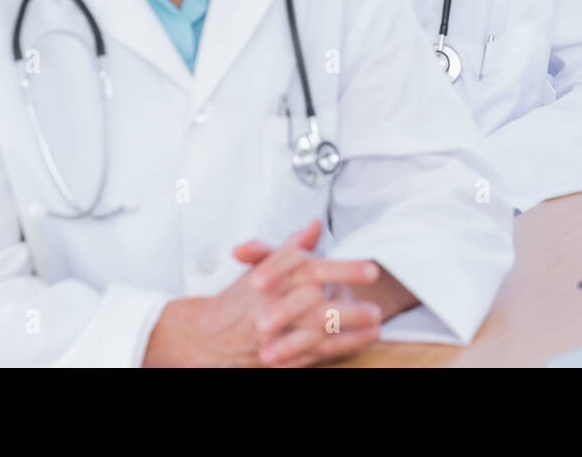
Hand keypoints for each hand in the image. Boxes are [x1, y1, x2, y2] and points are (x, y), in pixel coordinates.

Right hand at [142, 220, 381, 366]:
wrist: (205, 335)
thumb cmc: (242, 298)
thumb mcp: (264, 267)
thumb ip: (290, 247)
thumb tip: (313, 225)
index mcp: (271, 278)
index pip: (309, 269)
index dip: (341, 269)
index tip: (371, 270)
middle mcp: (272, 304)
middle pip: (314, 302)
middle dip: (346, 304)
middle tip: (376, 303)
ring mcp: (274, 332)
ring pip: (314, 330)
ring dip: (348, 327)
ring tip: (376, 321)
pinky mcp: (277, 356)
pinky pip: (313, 352)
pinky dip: (342, 346)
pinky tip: (365, 339)